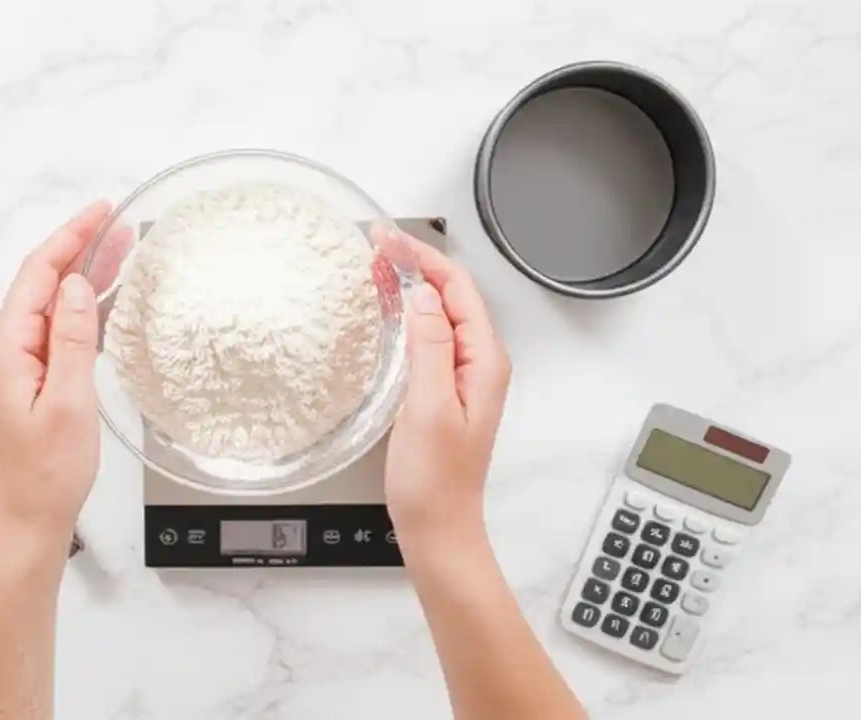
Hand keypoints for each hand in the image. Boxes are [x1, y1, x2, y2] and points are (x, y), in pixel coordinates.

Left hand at [0, 201, 111, 544]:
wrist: (29, 518)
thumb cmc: (47, 471)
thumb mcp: (69, 401)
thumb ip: (73, 339)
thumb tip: (77, 286)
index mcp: (7, 346)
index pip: (39, 273)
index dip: (71, 236)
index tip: (103, 210)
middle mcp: (7, 347)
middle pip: (46, 281)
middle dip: (83, 247)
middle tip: (124, 223)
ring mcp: (20, 362)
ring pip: (56, 303)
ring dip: (88, 275)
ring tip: (126, 248)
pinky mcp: (35, 378)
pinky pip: (61, 329)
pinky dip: (87, 308)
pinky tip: (109, 297)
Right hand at [385, 237, 510, 551]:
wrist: (438, 529)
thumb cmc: (435, 481)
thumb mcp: (429, 408)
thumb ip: (430, 349)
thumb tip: (423, 299)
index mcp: (484, 362)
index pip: (458, 289)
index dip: (423, 258)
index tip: (388, 239)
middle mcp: (480, 365)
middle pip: (450, 296)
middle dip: (415, 263)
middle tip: (375, 243)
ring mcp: (463, 378)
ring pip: (438, 315)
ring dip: (410, 286)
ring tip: (378, 266)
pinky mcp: (444, 391)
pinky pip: (428, 339)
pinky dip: (407, 315)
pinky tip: (388, 312)